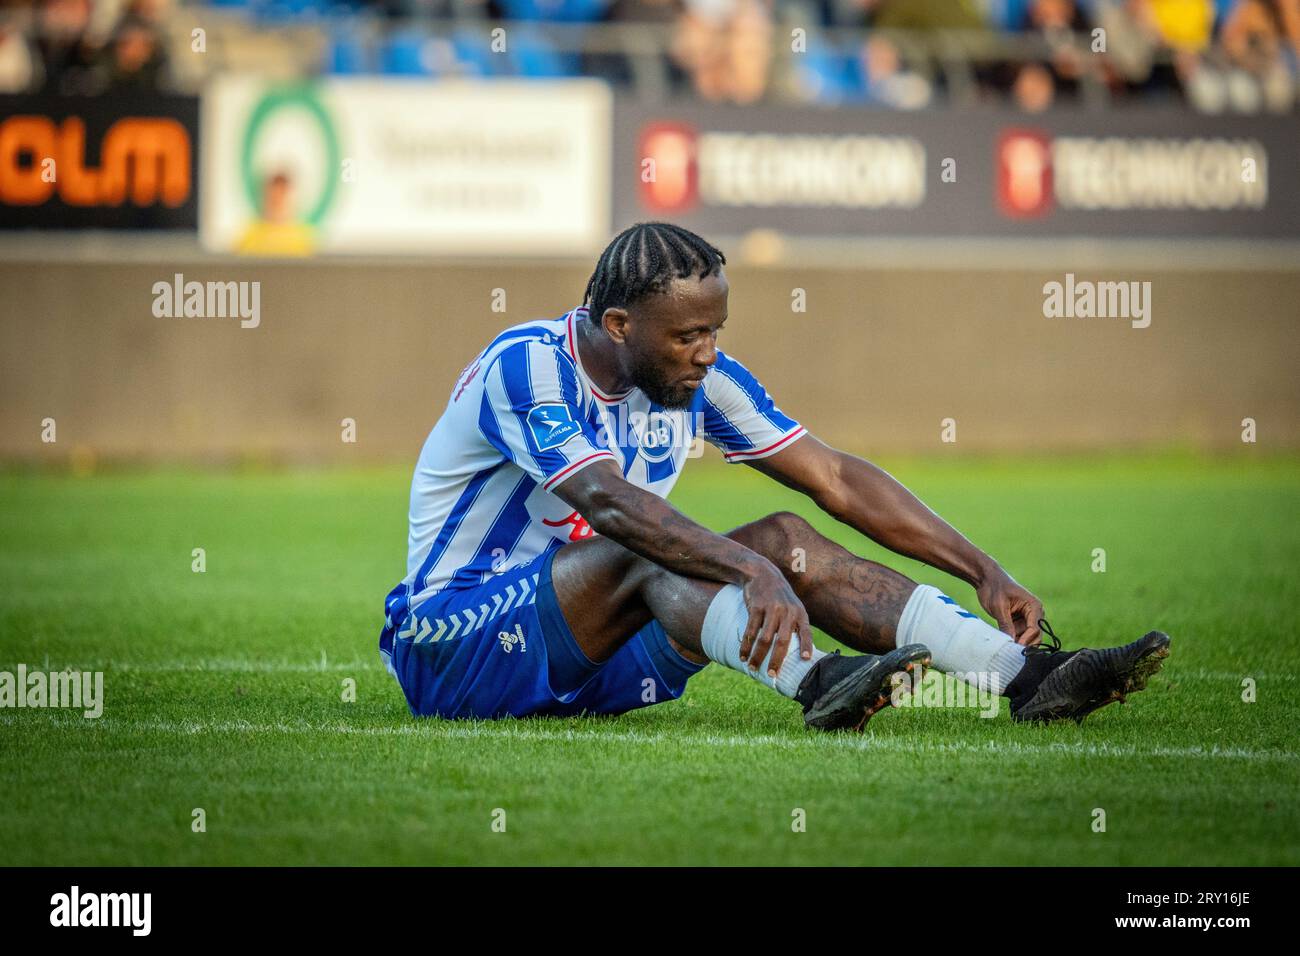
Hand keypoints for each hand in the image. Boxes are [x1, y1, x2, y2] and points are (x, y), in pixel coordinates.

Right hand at [738, 560, 813, 677]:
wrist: (762, 574)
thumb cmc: (779, 597)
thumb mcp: (793, 606)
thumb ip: (796, 625)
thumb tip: (799, 653)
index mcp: (799, 613)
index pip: (806, 632)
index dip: (806, 646)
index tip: (805, 659)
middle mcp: (787, 612)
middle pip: (782, 641)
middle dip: (777, 660)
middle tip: (771, 674)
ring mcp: (772, 609)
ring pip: (764, 639)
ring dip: (758, 656)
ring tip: (752, 667)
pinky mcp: (756, 607)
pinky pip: (750, 631)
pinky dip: (746, 645)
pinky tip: (743, 655)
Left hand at [976, 567, 1044, 645]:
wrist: (987, 579)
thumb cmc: (995, 588)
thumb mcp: (999, 607)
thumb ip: (1006, 624)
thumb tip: (1010, 642)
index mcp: (1034, 606)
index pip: (1035, 628)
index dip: (1026, 640)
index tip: (1015, 648)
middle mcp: (1034, 613)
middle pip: (1035, 636)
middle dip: (1025, 644)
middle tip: (1011, 653)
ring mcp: (1027, 619)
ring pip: (1028, 638)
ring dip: (1019, 644)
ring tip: (1007, 651)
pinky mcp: (1018, 622)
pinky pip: (1019, 635)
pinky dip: (1013, 641)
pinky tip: (1004, 646)